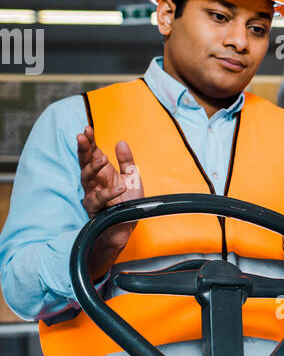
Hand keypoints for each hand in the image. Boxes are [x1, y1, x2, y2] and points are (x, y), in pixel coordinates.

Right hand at [77, 127, 142, 256]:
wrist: (125, 227)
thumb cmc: (127, 203)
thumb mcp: (131, 178)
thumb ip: (126, 161)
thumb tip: (121, 142)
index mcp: (101, 172)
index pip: (92, 153)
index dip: (89, 141)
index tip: (87, 128)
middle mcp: (94, 182)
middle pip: (84, 162)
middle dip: (82, 149)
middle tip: (81, 136)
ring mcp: (92, 194)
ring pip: (86, 178)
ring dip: (94, 167)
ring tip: (103, 158)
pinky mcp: (94, 209)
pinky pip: (99, 199)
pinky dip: (110, 193)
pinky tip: (120, 188)